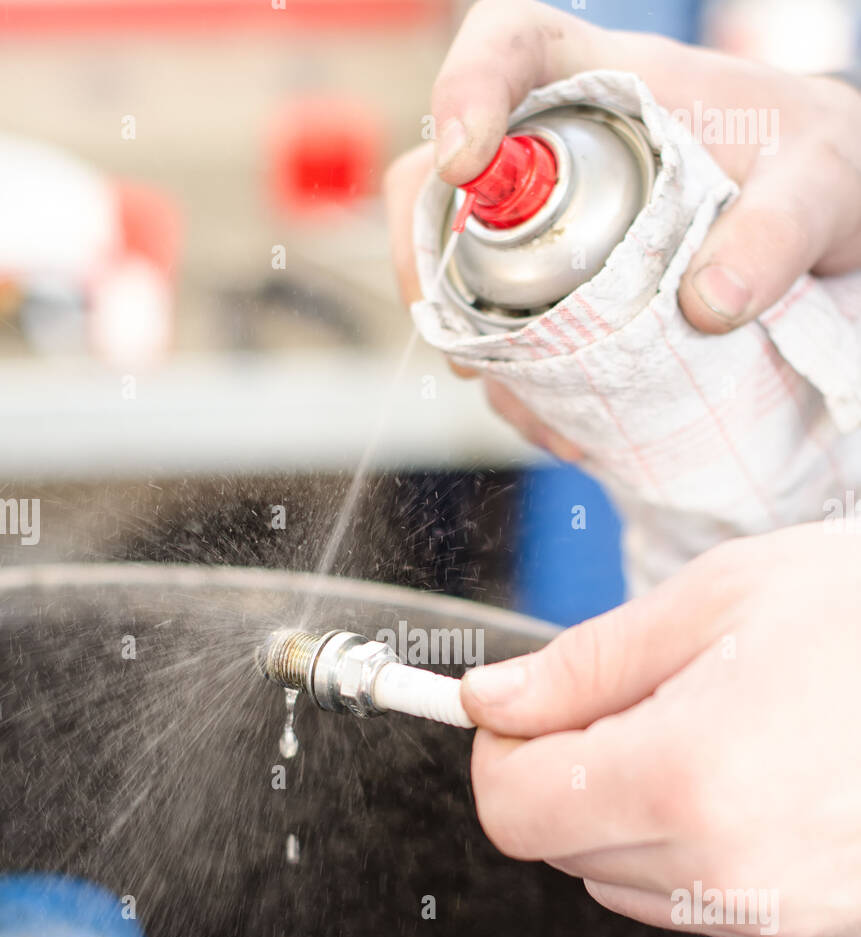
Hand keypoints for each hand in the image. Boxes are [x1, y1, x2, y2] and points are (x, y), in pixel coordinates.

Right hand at [384, 0, 860, 448]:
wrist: (819, 216)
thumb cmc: (813, 164)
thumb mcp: (819, 182)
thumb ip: (778, 230)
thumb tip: (709, 304)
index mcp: (602, 79)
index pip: (508, 46)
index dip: (466, 88)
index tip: (469, 160)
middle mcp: (548, 147)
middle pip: (440, 178)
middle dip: (430, 259)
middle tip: (469, 329)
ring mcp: (540, 225)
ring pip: (456, 273)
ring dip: (474, 347)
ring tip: (538, 408)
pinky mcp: (551, 292)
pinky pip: (502, 339)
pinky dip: (519, 391)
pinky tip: (566, 429)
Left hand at [460, 524, 860, 936]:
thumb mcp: (717, 598)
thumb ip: (585, 664)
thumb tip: (497, 698)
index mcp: (687, 775)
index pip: (515, 808)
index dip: (499, 753)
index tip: (514, 713)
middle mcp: (727, 866)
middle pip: (560, 849)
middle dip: (562, 773)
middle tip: (619, 701)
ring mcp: (777, 911)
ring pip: (622, 881)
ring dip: (623, 812)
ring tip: (702, 730)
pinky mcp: (814, 930)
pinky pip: (696, 901)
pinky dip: (688, 845)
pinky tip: (746, 777)